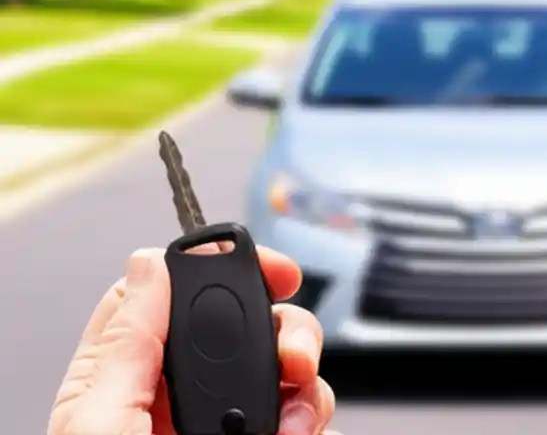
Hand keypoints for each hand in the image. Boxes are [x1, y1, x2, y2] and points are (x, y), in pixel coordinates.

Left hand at [49, 246, 340, 434]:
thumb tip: (149, 266)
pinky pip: (300, 414)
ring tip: (293, 392)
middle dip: (279, 322)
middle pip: (241, 323)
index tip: (262, 266)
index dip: (217, 268)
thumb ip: (127, 344)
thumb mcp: (98, 424)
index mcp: (118, 381)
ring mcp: (222, 427)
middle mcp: (174, 400)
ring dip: (301, 369)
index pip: (168, 296)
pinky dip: (309, 414)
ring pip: (282, 367)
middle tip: (287, 344)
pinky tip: (292, 430)